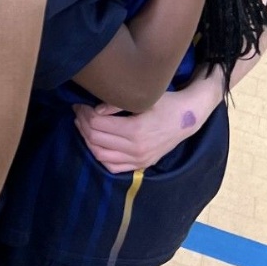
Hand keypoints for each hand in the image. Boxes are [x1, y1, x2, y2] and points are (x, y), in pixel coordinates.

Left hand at [74, 87, 215, 171]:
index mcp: (135, 130)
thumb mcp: (142, 98)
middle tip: (79, 112)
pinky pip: (113, 167)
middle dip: (82, 124)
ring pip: (100, 155)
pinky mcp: (141, 165)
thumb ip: (115, 104)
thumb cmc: (165, 103)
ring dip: (87, 140)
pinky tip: (95, 143)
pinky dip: (99, 156)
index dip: (84, 113)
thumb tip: (95, 110)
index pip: (97, 124)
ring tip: (84, 125)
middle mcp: (136, 148)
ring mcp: (139, 159)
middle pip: (96, 139)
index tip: (80, 104)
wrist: (187, 118)